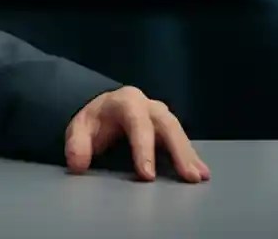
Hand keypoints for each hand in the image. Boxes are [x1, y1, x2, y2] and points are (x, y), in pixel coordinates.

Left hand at [64, 85, 210, 182]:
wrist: (103, 110)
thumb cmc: (94, 121)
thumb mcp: (79, 129)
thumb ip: (77, 145)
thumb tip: (77, 164)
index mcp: (125, 101)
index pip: (137, 123)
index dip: (143, 149)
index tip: (147, 175)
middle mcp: (147, 105)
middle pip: (166, 125)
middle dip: (178, 150)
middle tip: (187, 175)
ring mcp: (161, 114)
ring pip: (179, 131)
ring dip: (189, 154)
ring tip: (198, 177)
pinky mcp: (168, 126)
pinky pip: (182, 139)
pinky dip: (191, 155)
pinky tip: (200, 172)